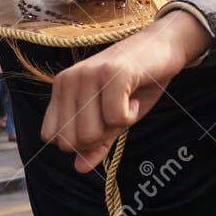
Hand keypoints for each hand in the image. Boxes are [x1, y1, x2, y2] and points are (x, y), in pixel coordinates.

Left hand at [41, 11, 205, 171]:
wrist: (163, 46)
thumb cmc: (136, 83)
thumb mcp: (112, 118)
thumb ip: (95, 143)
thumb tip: (79, 169)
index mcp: (61, 88)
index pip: (52, 136)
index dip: (79, 141)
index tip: (100, 122)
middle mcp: (69, 79)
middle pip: (72, 141)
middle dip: (99, 137)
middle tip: (116, 112)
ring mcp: (88, 75)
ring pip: (91, 133)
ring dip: (116, 126)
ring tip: (125, 101)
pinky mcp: (112, 74)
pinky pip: (116, 119)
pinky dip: (131, 115)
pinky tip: (135, 96)